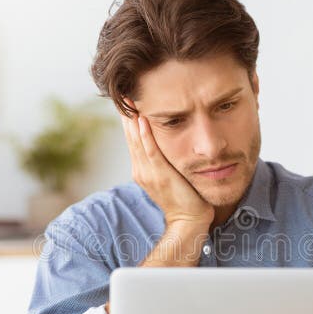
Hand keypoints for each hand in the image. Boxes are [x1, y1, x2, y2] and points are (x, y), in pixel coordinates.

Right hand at [122, 100, 213, 227]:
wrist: (189, 220)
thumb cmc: (184, 198)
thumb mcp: (169, 176)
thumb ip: (164, 161)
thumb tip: (165, 145)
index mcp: (142, 170)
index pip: (133, 140)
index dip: (129, 120)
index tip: (128, 101)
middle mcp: (141, 170)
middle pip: (131, 138)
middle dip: (127, 115)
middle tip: (123, 93)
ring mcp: (149, 174)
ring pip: (137, 142)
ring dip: (133, 120)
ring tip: (129, 100)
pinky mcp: (160, 176)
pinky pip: (151, 152)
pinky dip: (145, 136)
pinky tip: (142, 121)